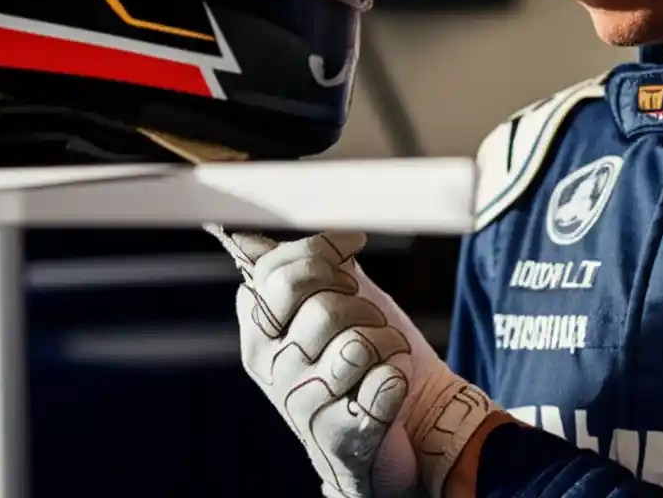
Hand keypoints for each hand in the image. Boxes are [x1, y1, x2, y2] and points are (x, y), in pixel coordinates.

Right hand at [209, 227, 497, 497]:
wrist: (404, 423)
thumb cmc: (361, 357)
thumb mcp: (329, 302)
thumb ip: (305, 264)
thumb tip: (264, 226)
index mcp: (259, 331)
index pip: (277, 274)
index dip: (323, 253)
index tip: (352, 251)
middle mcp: (272, 369)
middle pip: (322, 307)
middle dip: (361, 305)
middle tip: (371, 319)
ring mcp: (303, 406)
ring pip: (357, 346)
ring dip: (386, 343)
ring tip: (383, 355)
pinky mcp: (342, 436)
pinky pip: (385, 382)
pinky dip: (399, 377)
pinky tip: (389, 387)